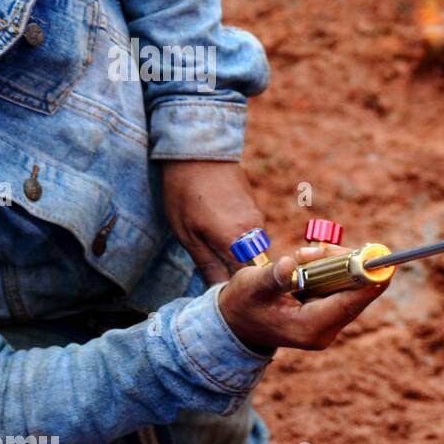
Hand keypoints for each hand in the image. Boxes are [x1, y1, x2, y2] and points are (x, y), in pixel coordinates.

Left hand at [162, 160, 265, 283]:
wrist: (199, 152)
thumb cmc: (186, 193)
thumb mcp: (186, 234)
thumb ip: (206, 264)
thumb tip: (217, 291)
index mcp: (237, 242)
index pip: (249, 278)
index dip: (240, 288)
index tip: (227, 292)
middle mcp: (255, 231)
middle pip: (253, 263)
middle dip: (237, 269)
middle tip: (214, 268)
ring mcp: (257, 217)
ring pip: (252, 247)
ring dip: (237, 250)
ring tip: (211, 240)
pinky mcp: (255, 207)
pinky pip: (251, 231)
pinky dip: (238, 234)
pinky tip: (216, 222)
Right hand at [218, 245, 389, 351]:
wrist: (237, 324)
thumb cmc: (243, 304)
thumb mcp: (252, 286)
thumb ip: (274, 276)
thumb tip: (291, 263)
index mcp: (308, 327)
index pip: (348, 303)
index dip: (367, 281)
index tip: (383, 262)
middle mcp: (324, 331)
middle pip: (353, 294)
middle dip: (346, 266)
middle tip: (326, 249)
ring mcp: (328, 326)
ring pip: (348, 290)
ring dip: (335, 267)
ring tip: (305, 257)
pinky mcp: (328, 318)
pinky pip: (340, 290)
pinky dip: (330, 273)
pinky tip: (309, 264)